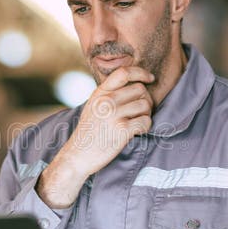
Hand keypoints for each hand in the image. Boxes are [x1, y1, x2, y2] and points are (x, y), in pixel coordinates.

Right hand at [36, 66, 153, 207]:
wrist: (77, 156)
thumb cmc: (89, 133)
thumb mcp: (93, 106)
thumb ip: (109, 94)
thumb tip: (136, 85)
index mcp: (99, 93)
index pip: (124, 72)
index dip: (141, 73)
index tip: (150, 79)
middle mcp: (106, 101)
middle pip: (140, 89)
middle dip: (145, 100)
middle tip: (140, 112)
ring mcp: (113, 114)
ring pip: (145, 105)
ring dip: (146, 114)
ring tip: (136, 123)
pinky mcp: (121, 130)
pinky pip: (145, 121)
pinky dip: (145, 127)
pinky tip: (136, 132)